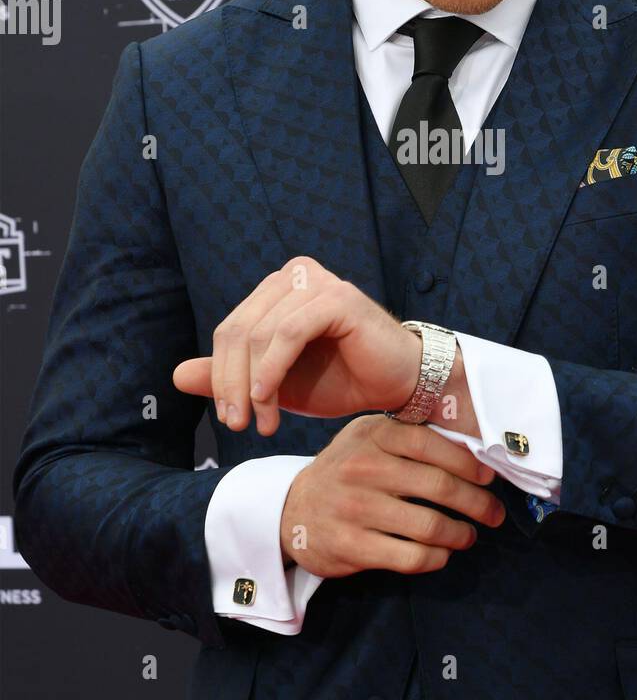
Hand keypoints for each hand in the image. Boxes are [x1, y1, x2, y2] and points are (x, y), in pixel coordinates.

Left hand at [172, 257, 422, 434]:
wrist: (398, 384)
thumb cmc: (341, 379)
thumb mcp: (274, 384)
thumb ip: (229, 377)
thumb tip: (175, 376)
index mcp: (276, 288)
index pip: (230, 330)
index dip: (220, 377)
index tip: (229, 420)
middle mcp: (293, 274)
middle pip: (238, 331)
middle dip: (232, 384)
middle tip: (238, 425)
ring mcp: (316, 281)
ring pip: (260, 334)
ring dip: (255, 385)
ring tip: (263, 421)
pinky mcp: (337, 297)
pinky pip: (289, 333)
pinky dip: (273, 369)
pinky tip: (270, 398)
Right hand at [279, 413, 505, 575]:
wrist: (291, 509)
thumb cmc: (347, 470)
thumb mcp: (370, 440)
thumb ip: (412, 439)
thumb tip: (474, 451)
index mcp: (373, 434)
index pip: (433, 444)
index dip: (469, 463)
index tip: (489, 478)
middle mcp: (363, 468)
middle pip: (440, 486)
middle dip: (478, 503)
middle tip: (494, 513)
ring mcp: (355, 508)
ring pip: (430, 526)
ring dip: (461, 534)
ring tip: (469, 535)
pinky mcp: (351, 546)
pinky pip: (411, 557)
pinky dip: (436, 558)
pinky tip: (442, 553)